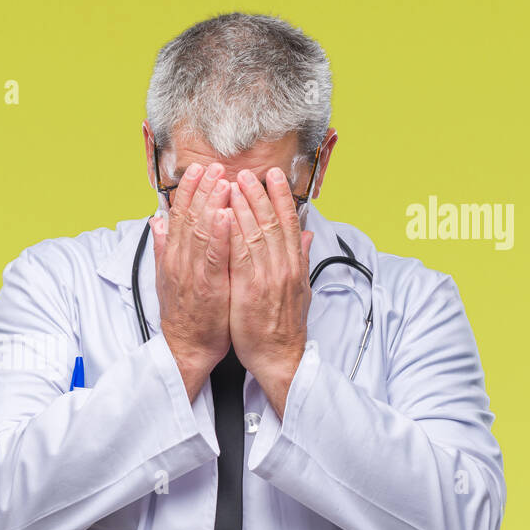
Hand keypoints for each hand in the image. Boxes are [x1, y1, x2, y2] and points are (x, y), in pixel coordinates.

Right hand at [151, 162, 235, 401]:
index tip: (198, 170)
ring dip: (211, 203)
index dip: (188, 191)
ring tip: (222, 180)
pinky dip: (219, 235)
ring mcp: (192, 274)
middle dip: (202, 189)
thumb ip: (163, 247)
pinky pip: (214, 257)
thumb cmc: (185, 316)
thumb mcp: (166, 277)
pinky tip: (226, 215)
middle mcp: (180, 261)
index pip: (178, 216)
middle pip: (189, 217)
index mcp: (173, 257)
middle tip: (215, 166)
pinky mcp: (208, 287)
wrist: (186, 349)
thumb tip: (156, 221)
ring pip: (200, 231)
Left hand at [226, 166, 314, 416]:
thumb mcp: (299, 288)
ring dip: (244, 206)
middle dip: (258, 194)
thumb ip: (301, 258)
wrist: (279, 357)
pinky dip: (233, 233)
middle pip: (272, 222)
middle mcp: (283, 267)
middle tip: (246, 172)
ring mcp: (268, 277)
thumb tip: (306, 235)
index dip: (280, 197)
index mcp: (294, 265)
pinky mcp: (250, 290)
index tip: (272, 176)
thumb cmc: (283, 326)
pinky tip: (224, 216)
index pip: (289, 223)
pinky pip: (240, 255)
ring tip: (232, 183)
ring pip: (256, 233)